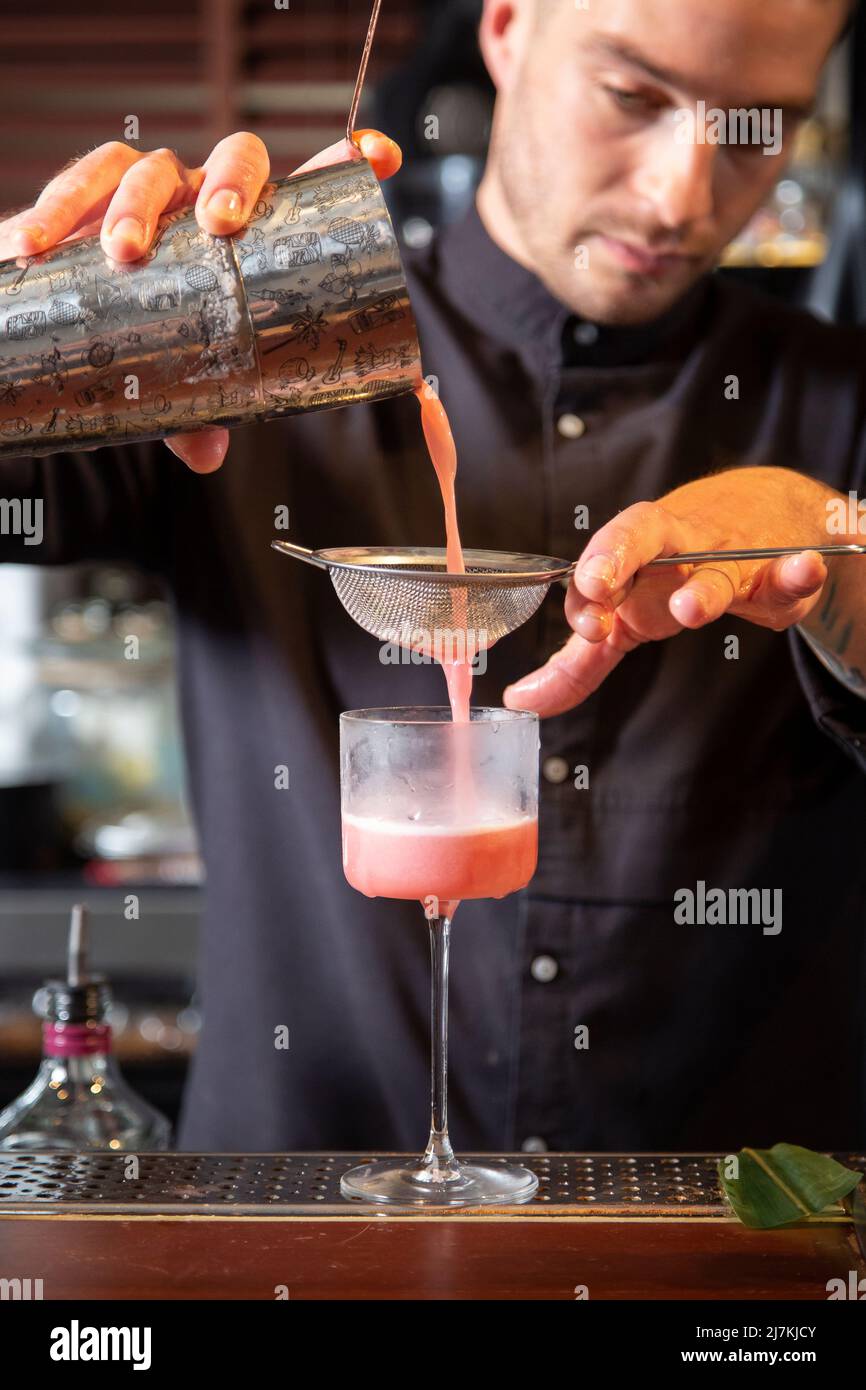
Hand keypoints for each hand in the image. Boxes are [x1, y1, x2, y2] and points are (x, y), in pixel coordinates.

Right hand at [0, 129, 400, 472]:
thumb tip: (206, 451)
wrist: (79, 335)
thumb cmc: (153, 351)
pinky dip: (57, 208)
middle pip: (236, 158)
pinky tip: (39, 241)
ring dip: (137, 203)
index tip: (378, 155)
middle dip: (232, 184)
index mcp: (252, 238)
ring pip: (154, 167)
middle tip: (220, 226)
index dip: (346, 164)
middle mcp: (207, 203)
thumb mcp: (185, 389)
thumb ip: (199, 414)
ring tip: (123, 249)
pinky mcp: (91, 196)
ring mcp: (151, 192)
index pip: (306, 192)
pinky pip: (82, 180)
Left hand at [504, 467, 831, 716]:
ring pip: (714, 568)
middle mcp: (674, 546)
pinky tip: (802, 568)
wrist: (760, 520)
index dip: (585, 596)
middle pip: (639, 536)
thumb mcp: (624, 613)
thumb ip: (577, 662)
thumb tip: (522, 700)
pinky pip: (789, 572)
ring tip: (692, 607)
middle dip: (614, 556)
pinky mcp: (779, 573)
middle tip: (595, 583)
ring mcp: (729, 556)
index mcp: (630, 554)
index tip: (584, 626)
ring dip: (702, 587)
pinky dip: (796, 572)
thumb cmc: (676, 569)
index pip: (595, 567)